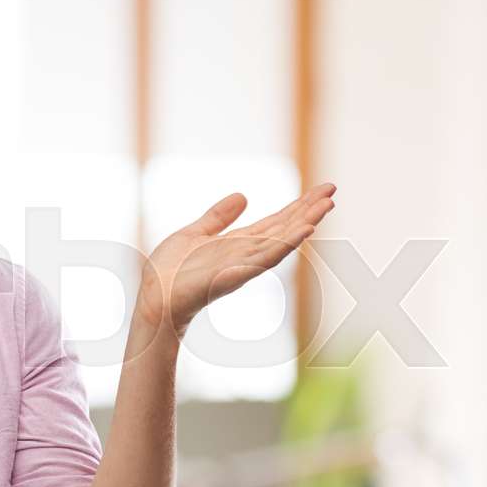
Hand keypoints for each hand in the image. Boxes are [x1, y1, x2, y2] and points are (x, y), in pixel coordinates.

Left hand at [135, 181, 335, 336]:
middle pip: (285, 227)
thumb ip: (217, 217)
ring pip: (282, 239)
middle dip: (309, 209)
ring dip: (305, 222)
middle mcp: (247, 253)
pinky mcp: (236, 274)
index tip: (321, 189)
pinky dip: (287, 243)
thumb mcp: (194, 233)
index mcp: (239, 243)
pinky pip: (266, 257)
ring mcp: (244, 264)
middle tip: (333, 190)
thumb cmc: (169, 272)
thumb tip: (244, 196)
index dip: (298, 205)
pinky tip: (305, 230)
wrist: (153, 298)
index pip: (276, 221)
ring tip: (327, 205)